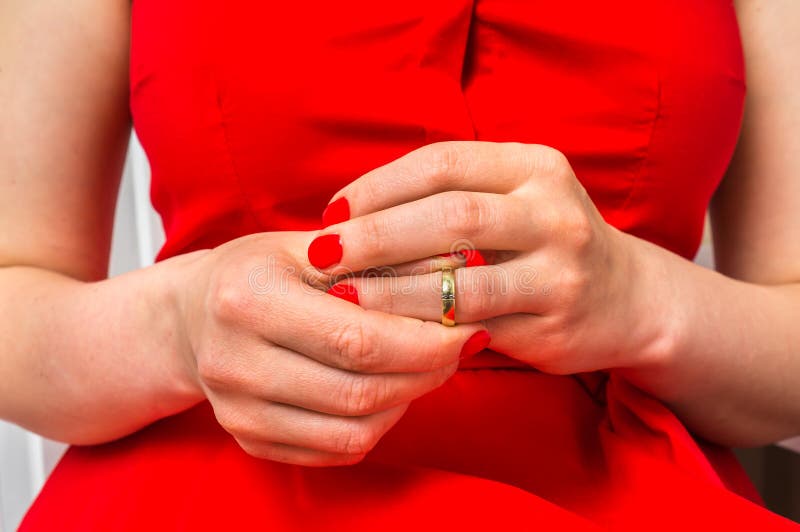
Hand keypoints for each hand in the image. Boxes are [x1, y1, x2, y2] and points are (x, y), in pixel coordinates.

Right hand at [177, 232, 486, 465]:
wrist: (190, 317)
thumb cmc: (257, 272)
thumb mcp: (308, 246)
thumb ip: (379, 258)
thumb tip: (458, 270)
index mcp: (248, 299)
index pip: (357, 338)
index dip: (425, 342)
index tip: (467, 329)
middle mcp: (234, 361)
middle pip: (359, 391)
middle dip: (426, 374)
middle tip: (458, 348)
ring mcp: (237, 410)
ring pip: (352, 432)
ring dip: (406, 401)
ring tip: (426, 367)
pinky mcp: (248, 440)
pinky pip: (334, 450)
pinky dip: (376, 424)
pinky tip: (388, 390)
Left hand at [310, 141, 657, 374]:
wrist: (628, 299)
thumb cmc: (545, 242)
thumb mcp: (515, 198)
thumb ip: (451, 196)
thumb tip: (352, 216)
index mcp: (534, 166)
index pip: (443, 162)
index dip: (380, 185)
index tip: (331, 211)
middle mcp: (553, 210)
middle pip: (450, 214)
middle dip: (377, 234)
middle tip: (322, 253)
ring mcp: (560, 269)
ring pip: (462, 277)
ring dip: (393, 288)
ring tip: (342, 295)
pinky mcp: (555, 323)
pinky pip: (476, 325)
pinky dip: (426, 326)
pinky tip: (387, 329)